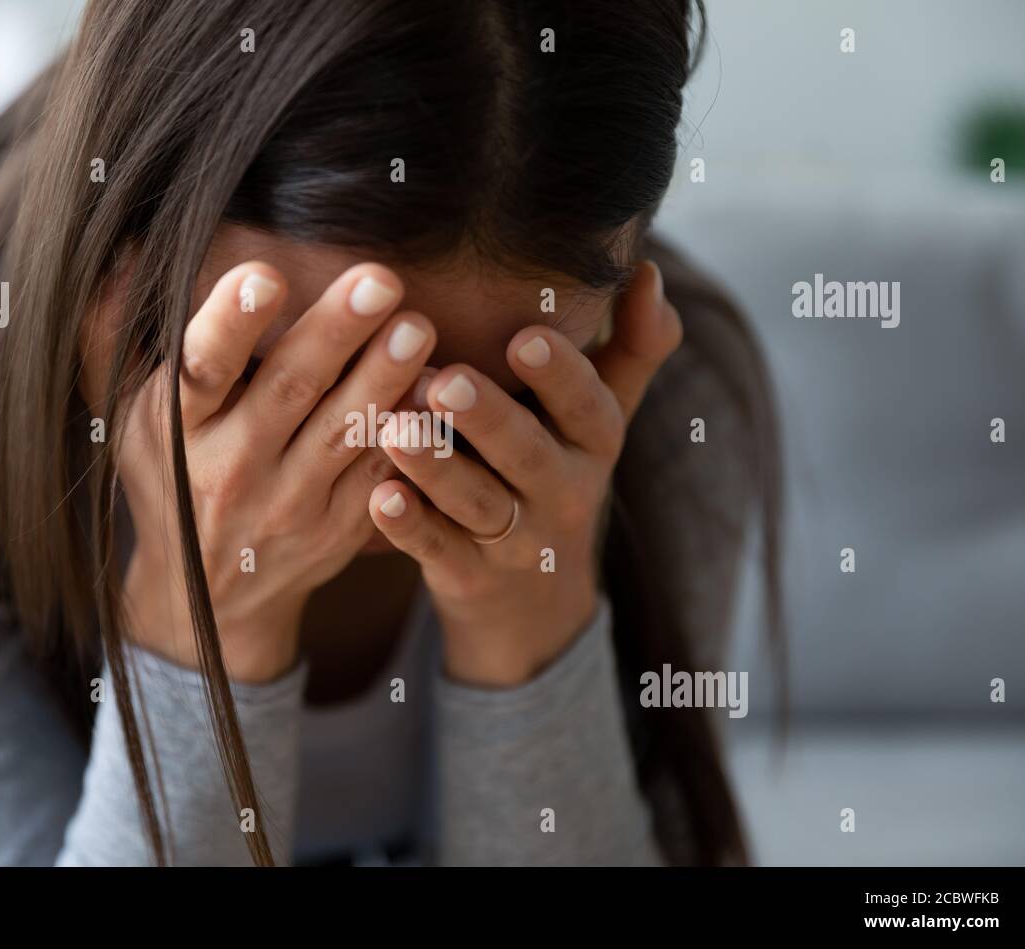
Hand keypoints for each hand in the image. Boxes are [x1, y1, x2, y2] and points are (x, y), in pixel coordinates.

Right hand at [90, 259, 435, 681]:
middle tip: (378, 281)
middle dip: (334, 332)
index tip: (265, 276)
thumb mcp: (137, 420)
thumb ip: (135, 343)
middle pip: (289, 392)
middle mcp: (231, 467)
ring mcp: (288, 503)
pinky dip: (408, 433)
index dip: (230, 325)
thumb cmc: (173, 478)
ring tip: (417, 329)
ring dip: (384, 378)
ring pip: (343, 432)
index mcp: (178, 428)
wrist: (206, 596)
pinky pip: (378, 472)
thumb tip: (122, 258)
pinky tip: (436, 394)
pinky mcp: (336, 527)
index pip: (201, 371)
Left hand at [368, 261, 681, 686]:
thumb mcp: (601, 417)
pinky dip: (409, 528)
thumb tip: (646, 270)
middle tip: (444, 380)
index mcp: (593, 443)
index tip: (525, 336)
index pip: (587, 406)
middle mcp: (562, 491)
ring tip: (395, 429)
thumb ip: (631, 345)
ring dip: (436, 468)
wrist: (537, 601)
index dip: (560, 374)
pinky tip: (378, 496)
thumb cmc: (558, 472)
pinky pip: (438, 551)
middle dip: (488, 417)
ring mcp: (515, 540)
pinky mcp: (468, 576)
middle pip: (527, 454)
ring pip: (476, 503)